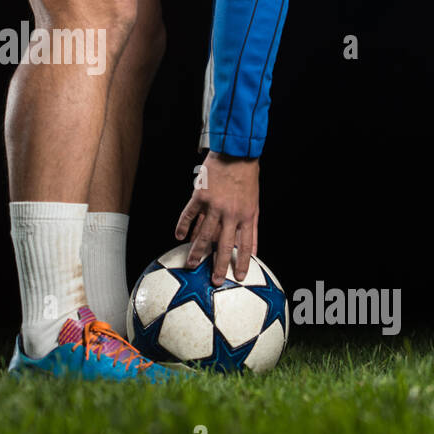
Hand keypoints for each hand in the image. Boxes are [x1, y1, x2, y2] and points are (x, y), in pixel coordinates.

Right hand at [174, 150, 259, 284]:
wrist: (236, 153)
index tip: (238, 277)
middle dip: (219, 264)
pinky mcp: (200, 196)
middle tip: (215, 280)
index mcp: (247, 216)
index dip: (242, 262)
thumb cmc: (247, 178)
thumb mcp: (255, 204)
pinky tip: (178, 237)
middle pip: (224, 244)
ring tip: (192, 264)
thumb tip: (253, 249)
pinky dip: (183, 226)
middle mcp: (231, 214)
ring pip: (204, 233)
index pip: (246, 245)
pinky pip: (189, 215)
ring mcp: (214, 205)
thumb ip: (252, 227)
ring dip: (197, 250)